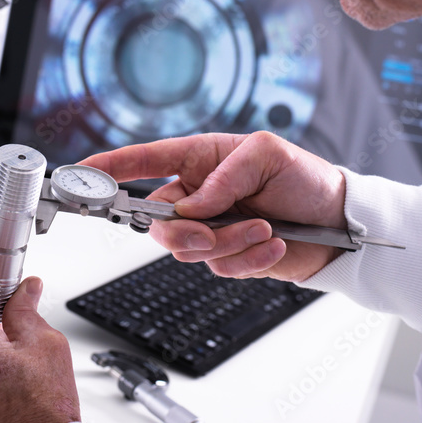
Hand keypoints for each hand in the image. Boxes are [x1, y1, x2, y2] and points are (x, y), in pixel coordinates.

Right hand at [81, 132, 346, 281]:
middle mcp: (198, 194)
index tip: (83, 171)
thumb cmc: (304, 177)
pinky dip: (248, 259)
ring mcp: (211, 228)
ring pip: (187, 250)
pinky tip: (273, 243)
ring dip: (228, 243)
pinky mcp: (229, 256)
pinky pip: (219, 268)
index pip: (144, 160)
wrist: (338, 221)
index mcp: (200, 159)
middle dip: (181, 231)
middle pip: (156, 220)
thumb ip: (225, 175)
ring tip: (263, 227)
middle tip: (211, 230)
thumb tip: (194, 205)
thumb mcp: (269, 154)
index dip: (110, 166)